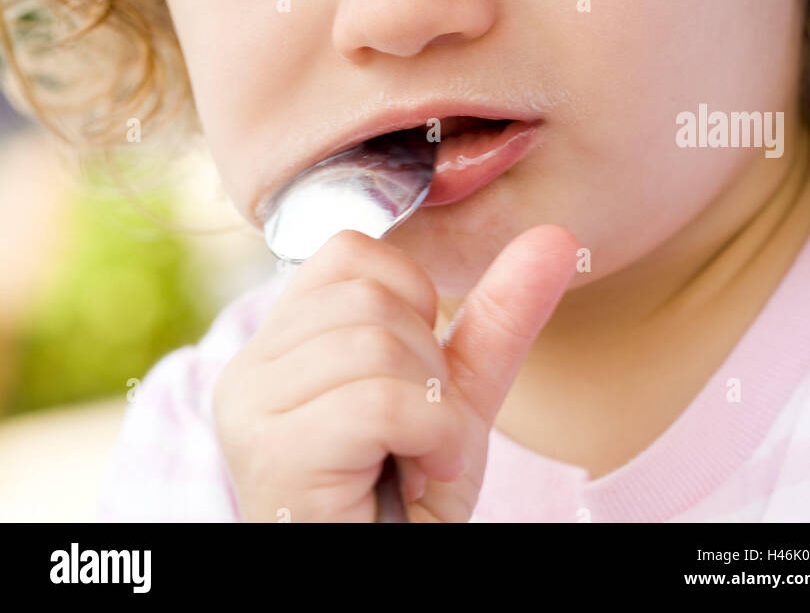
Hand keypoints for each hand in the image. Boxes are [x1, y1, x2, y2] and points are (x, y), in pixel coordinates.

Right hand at [212, 223, 577, 521]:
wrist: (379, 588)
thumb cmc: (404, 505)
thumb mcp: (457, 396)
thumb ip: (498, 315)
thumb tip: (557, 236)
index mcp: (280, 341)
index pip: (349, 251)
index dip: (409, 300)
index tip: (414, 377)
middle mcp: (248, 367)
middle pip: (369, 297)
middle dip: (428, 365)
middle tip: (420, 433)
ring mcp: (250, 409)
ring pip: (375, 344)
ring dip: (432, 408)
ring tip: (416, 457)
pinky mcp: (272, 453)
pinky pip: (380, 400)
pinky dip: (429, 435)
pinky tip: (418, 475)